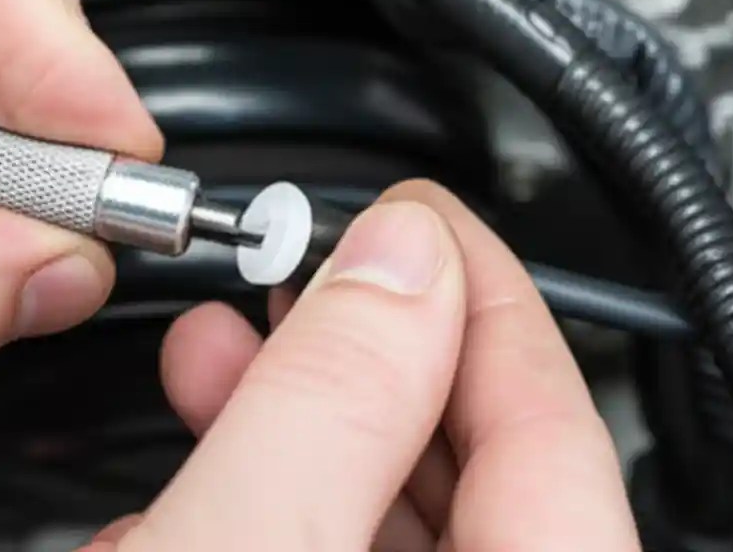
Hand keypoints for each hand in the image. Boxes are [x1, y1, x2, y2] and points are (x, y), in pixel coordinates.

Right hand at [87, 182, 640, 550]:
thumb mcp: (251, 545)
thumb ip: (329, 399)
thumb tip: (395, 257)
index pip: (555, 421)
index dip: (478, 287)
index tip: (411, 213)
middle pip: (465, 457)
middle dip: (359, 347)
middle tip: (300, 272)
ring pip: (376, 511)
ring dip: (285, 426)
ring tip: (214, 359)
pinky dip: (252, 511)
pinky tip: (177, 493)